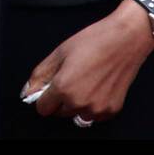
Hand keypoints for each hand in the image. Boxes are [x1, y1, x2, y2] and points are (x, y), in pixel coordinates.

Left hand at [21, 2, 153, 123]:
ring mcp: (97, 108)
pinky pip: (94, 115)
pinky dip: (93, 105)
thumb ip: (40, 75)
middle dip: (61, 99)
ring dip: (77, 103)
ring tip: (86, 80)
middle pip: (59, 112)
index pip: (43, 108)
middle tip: (71, 77)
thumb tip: (27, 91)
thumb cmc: (94, 41)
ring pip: (77, 114)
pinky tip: (98, 85)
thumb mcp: (59, 52)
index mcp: (63, 88)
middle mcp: (80, 102)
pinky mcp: (111, 110)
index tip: (50, 88)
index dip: (44, 96)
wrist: (126, 39)